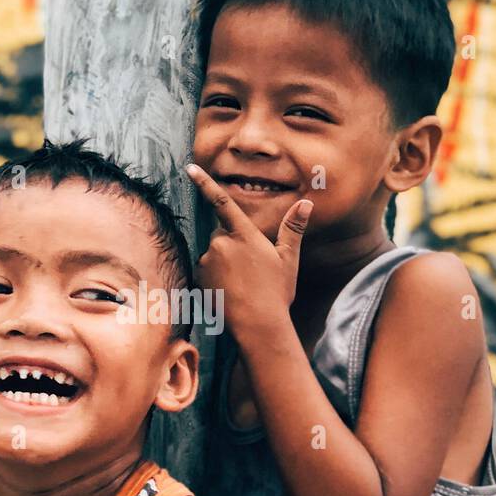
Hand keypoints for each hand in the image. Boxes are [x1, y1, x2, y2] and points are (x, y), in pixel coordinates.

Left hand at [187, 164, 311, 338]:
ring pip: (213, 255)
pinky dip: (214, 279)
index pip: (222, 202)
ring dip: (222, 264)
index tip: (189, 169)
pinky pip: (205, 272)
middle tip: (250, 271)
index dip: (204, 183)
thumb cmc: (276, 293)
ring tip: (240, 286)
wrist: (257, 326)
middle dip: (231, 247)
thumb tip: (306, 204)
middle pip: (221, 235)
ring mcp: (208, 261)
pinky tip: (229, 294)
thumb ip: (293, 229)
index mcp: (245, 234)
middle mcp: (222, 243)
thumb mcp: (289, 259)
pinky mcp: (199, 278)